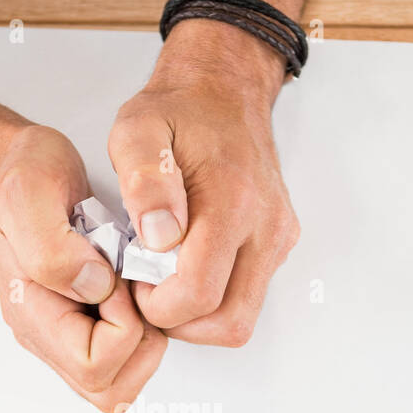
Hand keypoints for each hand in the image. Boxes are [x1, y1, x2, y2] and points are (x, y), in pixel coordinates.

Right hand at [0, 123, 165, 412]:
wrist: (14, 164)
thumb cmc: (22, 174)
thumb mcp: (29, 192)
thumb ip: (52, 248)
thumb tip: (94, 289)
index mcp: (31, 313)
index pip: (93, 365)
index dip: (124, 329)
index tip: (120, 280)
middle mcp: (46, 335)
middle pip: (109, 390)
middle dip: (140, 346)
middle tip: (135, 293)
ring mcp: (64, 334)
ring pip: (120, 385)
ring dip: (144, 345)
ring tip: (135, 292)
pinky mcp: (83, 325)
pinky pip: (122, 361)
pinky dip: (141, 334)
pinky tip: (133, 292)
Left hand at [107, 20, 299, 346]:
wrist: (224, 89)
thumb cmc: (179, 111)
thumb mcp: (138, 130)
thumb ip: (145, 182)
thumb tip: (160, 236)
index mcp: (232, 202)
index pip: (200, 295)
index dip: (158, 306)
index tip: (134, 282)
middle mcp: (265, 228)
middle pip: (228, 323)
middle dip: (180, 322)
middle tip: (147, 291)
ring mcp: (276, 240)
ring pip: (241, 317)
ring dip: (197, 316)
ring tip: (163, 279)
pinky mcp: (277, 245)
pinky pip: (247, 296)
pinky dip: (213, 299)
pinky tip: (184, 267)